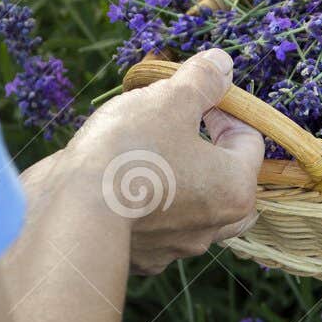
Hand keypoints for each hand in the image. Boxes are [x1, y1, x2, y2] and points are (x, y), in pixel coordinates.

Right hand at [64, 49, 262, 274]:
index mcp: (235, 188)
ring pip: (191, 206)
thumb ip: (202, 80)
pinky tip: (122, 183)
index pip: (249, 140)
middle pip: (227, 181)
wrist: (73, 209)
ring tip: (147, 151)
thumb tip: (222, 64)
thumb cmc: (130, 151)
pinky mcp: (141, 257)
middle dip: (209, 152)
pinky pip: (154, 226)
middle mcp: (214, 225)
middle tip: (180, 129)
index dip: (223, 110)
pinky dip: (146, 205)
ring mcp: (176, 247)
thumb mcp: (170, 99)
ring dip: (178, 178)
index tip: (195, 99)